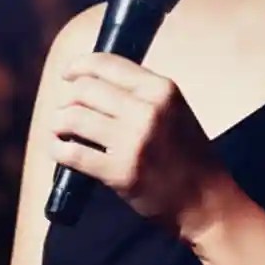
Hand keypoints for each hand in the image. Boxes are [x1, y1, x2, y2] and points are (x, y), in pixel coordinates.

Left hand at [49, 50, 235, 239]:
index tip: (68, 74)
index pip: (106, 64)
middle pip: (84, 90)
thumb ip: (141, 93)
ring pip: (73, 118)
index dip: (79, 66)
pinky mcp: (120, 172)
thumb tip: (94, 80)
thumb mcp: (174, 110)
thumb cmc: (188, 154)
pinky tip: (58, 150)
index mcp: (161, 89)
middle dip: (67, 99)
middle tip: (65, 111)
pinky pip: (72, 153)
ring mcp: (133, 142)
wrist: (207, 201)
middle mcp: (148, 110)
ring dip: (58, 123)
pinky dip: (57, 149)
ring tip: (59, 130)